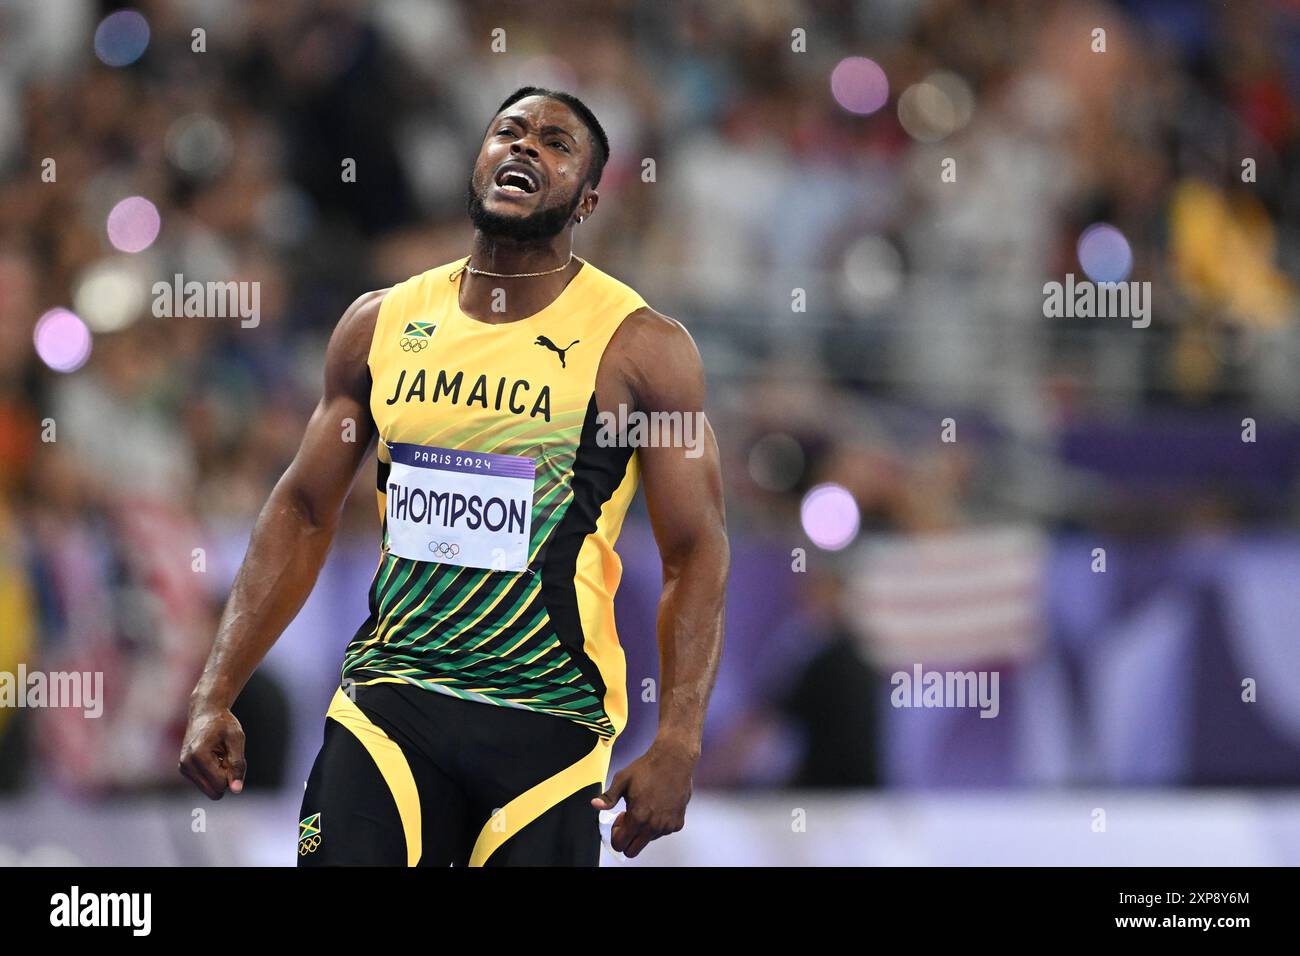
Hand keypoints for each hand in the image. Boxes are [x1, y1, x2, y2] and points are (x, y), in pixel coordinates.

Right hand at [178, 705, 246, 798]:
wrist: (205, 712)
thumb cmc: (223, 723)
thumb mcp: (236, 739)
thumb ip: (238, 765)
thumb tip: (236, 790)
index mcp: (198, 756)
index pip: (220, 784)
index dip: (232, 773)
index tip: (230, 754)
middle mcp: (186, 764)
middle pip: (214, 792)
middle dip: (225, 777)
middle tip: (225, 756)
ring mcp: (183, 768)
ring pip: (210, 789)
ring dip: (219, 774)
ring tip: (218, 754)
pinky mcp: (184, 769)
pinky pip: (206, 783)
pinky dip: (213, 773)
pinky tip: (212, 756)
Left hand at [591, 739, 696, 857]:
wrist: (673, 759)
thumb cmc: (647, 768)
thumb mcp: (622, 780)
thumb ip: (608, 797)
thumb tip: (595, 805)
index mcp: (638, 817)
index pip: (620, 845)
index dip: (616, 833)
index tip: (619, 818)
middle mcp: (653, 826)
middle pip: (633, 850)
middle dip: (627, 838)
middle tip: (629, 817)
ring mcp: (667, 825)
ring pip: (648, 840)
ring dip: (643, 829)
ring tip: (645, 807)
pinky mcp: (678, 822)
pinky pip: (663, 832)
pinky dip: (658, 824)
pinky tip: (658, 806)